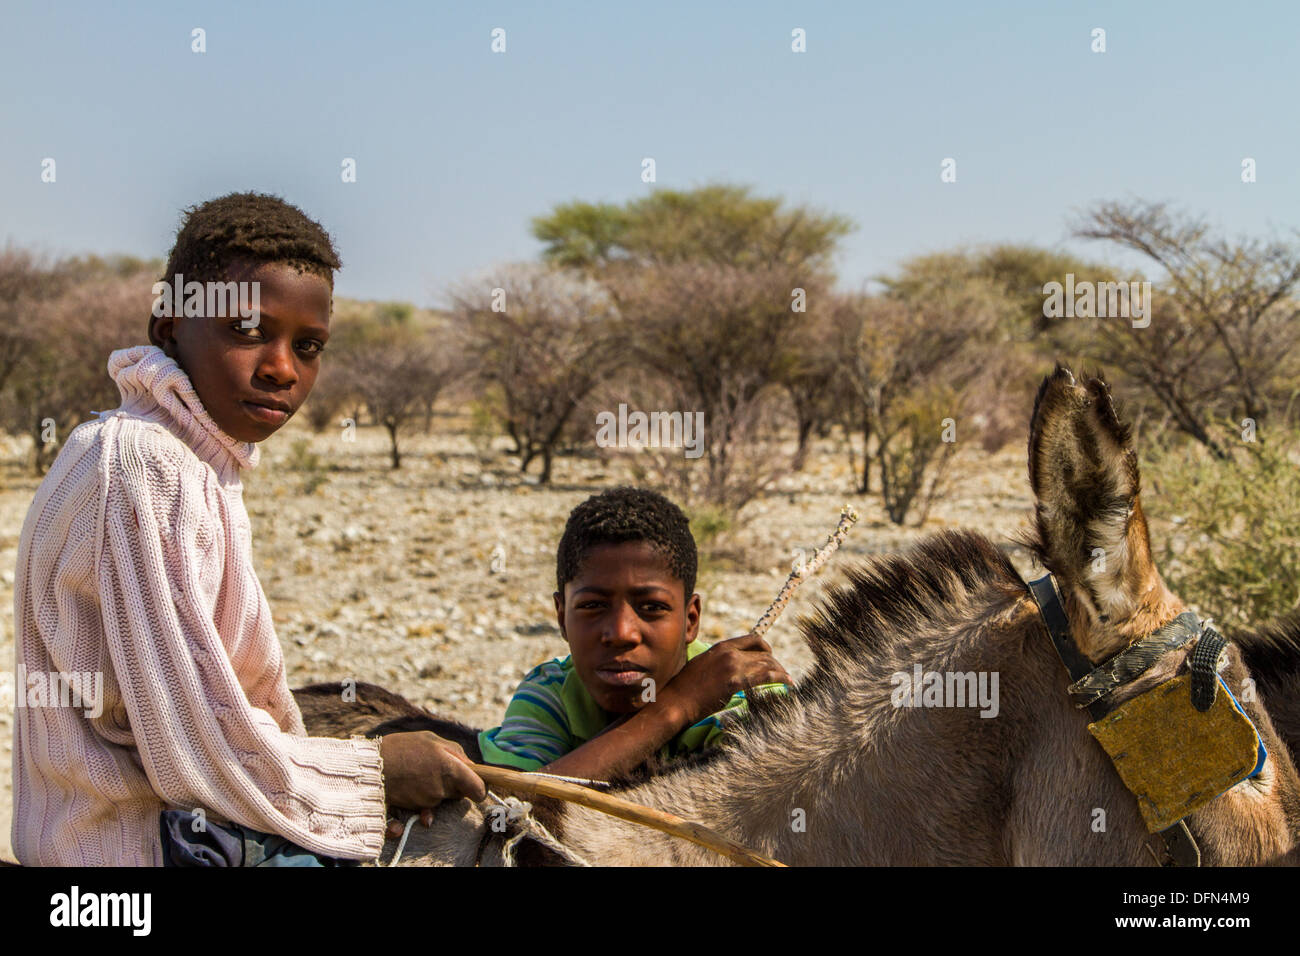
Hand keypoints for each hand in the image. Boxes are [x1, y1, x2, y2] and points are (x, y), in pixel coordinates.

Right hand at [378, 731, 485, 830]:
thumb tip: (471, 765)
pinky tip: (411, 790)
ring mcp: (427, 801)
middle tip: (436, 769)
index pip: (478, 789)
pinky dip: (421, 803)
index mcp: (450, 768)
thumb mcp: (431, 739)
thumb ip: (455, 752)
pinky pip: (425, 809)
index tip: (477, 786)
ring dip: (434, 790)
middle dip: (453, 785)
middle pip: (459, 794)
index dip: (480, 788)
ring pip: (441, 799)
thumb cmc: (401, 748)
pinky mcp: (414, 809)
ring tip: (417, 773)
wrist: (370, 766)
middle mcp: (441, 789)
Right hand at [660, 632, 790, 726]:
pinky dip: (781, 679)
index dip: (766, 648)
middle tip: (781, 673)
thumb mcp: (701, 664)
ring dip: (781, 672)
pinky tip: (788, 684)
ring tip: (788, 680)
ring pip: (768, 664)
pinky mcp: (737, 682)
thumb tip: (730, 666)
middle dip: (775, 663)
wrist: (676, 701)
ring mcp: (733, 667)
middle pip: (763, 653)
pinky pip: (767, 677)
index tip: (770, 656)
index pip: (753, 640)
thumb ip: (718, 660)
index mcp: (721, 647)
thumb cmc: (685, 688)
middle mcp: (729, 653)